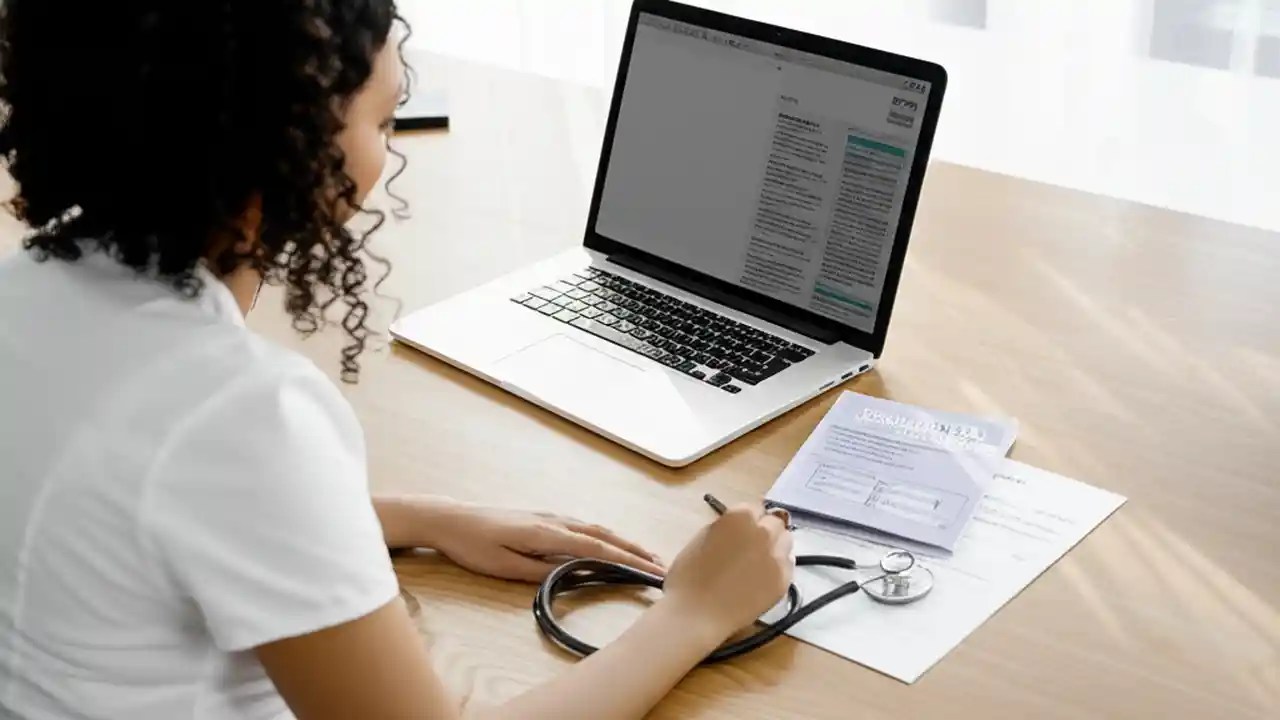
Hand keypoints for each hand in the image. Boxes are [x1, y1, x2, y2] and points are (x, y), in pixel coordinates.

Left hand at [427, 502, 664, 581]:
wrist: (451, 518)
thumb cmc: (472, 544)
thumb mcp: (503, 565)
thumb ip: (539, 570)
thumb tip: (573, 574)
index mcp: (547, 533)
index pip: (596, 548)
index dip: (626, 560)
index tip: (650, 570)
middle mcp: (554, 521)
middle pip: (604, 534)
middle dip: (634, 549)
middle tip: (661, 564)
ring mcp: (550, 517)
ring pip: (595, 528)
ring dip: (622, 541)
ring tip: (643, 555)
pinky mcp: (543, 518)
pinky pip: (583, 526)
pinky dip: (604, 536)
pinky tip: (609, 543)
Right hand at [661, 503, 792, 640]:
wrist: (696, 613)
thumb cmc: (688, 575)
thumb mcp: (702, 537)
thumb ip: (725, 527)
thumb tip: (738, 529)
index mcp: (741, 516)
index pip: (754, 507)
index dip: (747, 519)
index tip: (740, 531)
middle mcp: (764, 532)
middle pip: (774, 522)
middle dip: (764, 530)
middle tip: (750, 546)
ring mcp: (777, 556)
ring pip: (786, 541)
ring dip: (775, 545)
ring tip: (759, 562)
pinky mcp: (784, 580)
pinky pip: (788, 565)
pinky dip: (778, 567)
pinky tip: (762, 578)